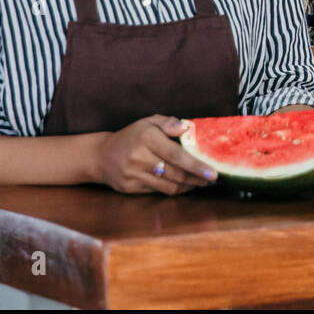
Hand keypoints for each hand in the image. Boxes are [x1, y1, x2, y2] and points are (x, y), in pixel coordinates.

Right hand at [93, 115, 216, 194]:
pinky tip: (183, 185)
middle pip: (176, 173)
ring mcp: (134, 175)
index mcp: (147, 137)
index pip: (176, 154)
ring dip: (188, 186)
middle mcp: (139, 157)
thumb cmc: (132, 136)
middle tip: (212, 179)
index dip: (196, 165)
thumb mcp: (148, 122)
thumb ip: (168, 122)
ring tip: (201, 182)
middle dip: (197, 178)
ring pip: (169, 185)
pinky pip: (159, 191)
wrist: (101, 156)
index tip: (213, 173)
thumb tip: (186, 127)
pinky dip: (174, 189)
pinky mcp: (131, 188)